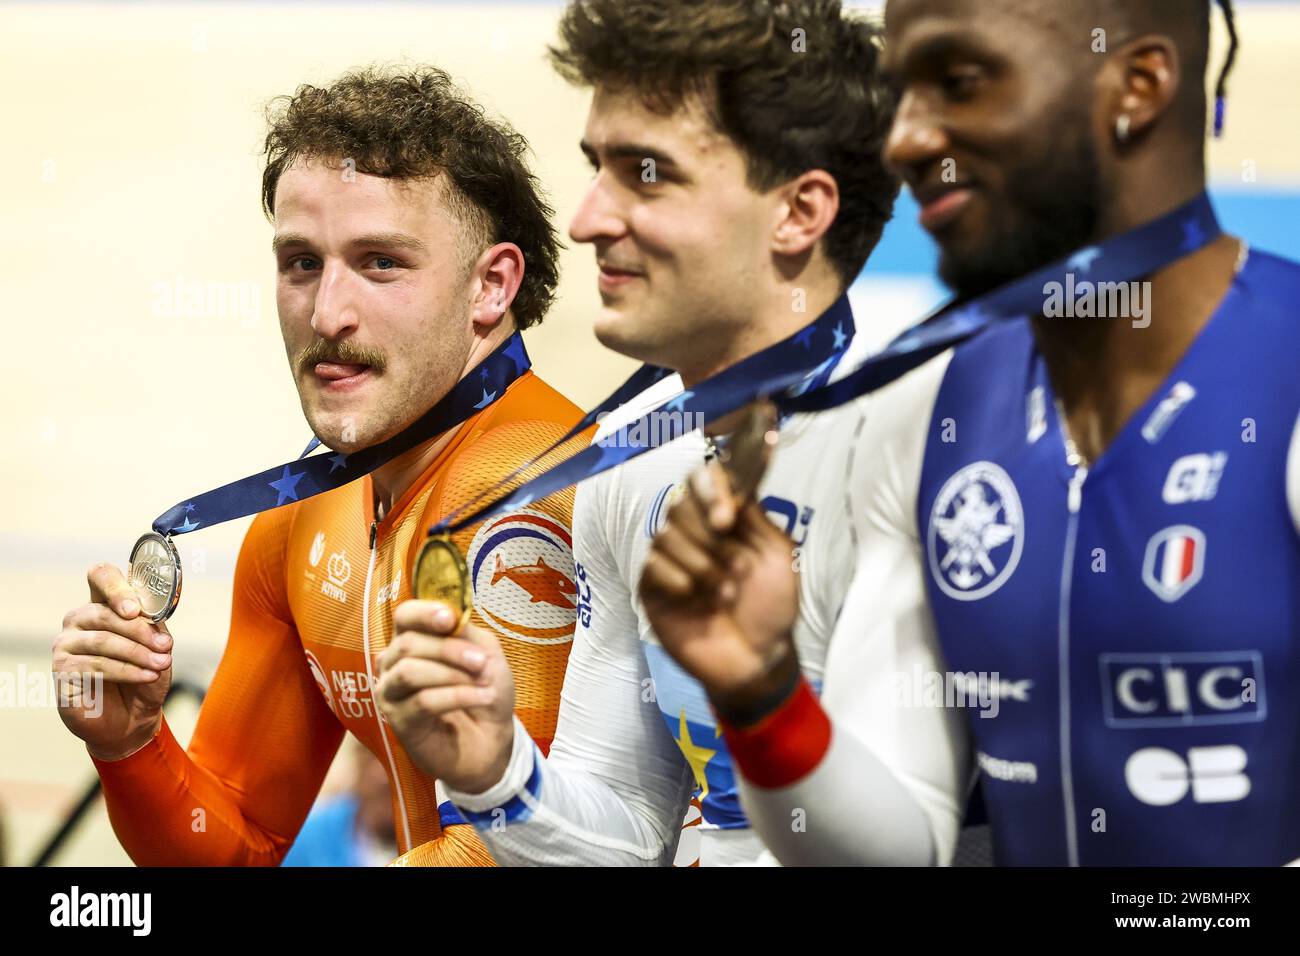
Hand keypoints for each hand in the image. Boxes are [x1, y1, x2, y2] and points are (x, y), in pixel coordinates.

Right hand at [54, 563, 172, 760]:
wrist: (133, 718)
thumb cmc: (144, 676)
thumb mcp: (157, 646)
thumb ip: (153, 624)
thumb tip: (149, 610)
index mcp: (103, 605)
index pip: (100, 576)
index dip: (116, 586)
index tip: (136, 608)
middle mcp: (79, 620)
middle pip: (106, 613)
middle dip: (141, 631)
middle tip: (166, 646)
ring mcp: (66, 644)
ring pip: (103, 641)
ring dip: (138, 654)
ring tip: (161, 665)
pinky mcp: (62, 670)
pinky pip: (96, 665)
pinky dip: (127, 671)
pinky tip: (147, 677)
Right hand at [376, 601, 515, 793]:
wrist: (491, 738)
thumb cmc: (484, 689)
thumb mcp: (486, 654)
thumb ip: (467, 635)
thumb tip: (451, 620)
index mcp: (413, 639)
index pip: (404, 616)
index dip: (424, 613)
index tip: (449, 619)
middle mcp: (394, 663)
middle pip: (408, 644)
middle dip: (449, 650)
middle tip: (481, 662)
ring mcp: (391, 693)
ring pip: (409, 672)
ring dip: (452, 674)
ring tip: (483, 684)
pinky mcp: (398, 722)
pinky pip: (423, 701)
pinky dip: (458, 697)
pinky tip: (482, 698)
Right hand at [638, 460, 800, 723]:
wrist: (760, 658)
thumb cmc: (771, 606)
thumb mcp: (778, 556)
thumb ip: (756, 518)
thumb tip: (735, 484)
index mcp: (723, 519)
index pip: (703, 480)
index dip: (710, 487)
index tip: (728, 515)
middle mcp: (693, 533)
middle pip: (680, 505)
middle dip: (713, 537)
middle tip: (741, 567)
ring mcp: (669, 560)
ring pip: (666, 536)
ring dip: (704, 566)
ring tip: (728, 595)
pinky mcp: (652, 588)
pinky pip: (652, 567)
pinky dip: (679, 582)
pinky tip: (699, 603)